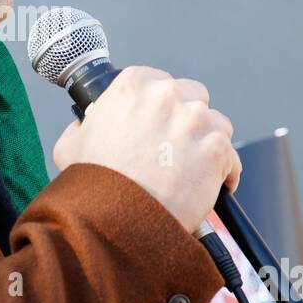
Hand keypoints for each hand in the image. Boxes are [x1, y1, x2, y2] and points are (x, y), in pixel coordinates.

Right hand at [52, 65, 240, 233]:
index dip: (160, 106)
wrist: (114, 221)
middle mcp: (166, 95)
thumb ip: (84, 126)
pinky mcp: (217, 149)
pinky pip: (231, 158)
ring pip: (216, 125)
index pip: (159, 81)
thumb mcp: (71, 145)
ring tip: (191, 171)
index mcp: (132, 86)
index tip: (159, 124)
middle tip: (175, 149)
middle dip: (186, 120)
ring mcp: (195, 120)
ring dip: (206, 144)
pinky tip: (208, 187)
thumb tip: (88, 126)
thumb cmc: (92, 186)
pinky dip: (223, 173)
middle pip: (192, 96)